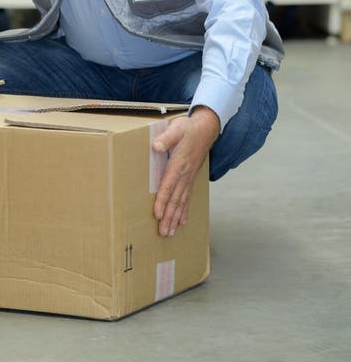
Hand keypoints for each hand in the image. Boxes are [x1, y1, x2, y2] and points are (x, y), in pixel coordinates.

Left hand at [152, 106, 219, 236]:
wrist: (206, 128)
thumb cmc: (188, 128)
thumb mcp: (175, 129)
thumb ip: (165, 138)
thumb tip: (155, 146)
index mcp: (178, 164)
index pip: (169, 186)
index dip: (163, 201)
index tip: (158, 215)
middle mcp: (184, 175)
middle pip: (175, 200)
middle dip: (169, 217)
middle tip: (164, 233)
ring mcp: (189, 178)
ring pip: (181, 202)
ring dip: (175, 218)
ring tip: (170, 232)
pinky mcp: (190, 177)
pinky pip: (187, 197)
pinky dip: (184, 210)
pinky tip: (182, 221)